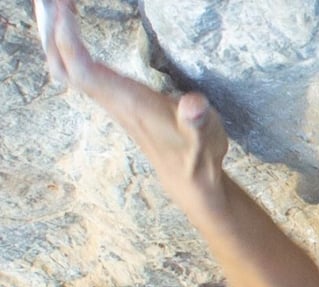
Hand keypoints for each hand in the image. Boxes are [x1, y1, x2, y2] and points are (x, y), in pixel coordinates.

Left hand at [35, 0, 228, 207]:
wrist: (189, 179)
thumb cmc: (197, 153)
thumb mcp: (206, 134)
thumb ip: (197, 119)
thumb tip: (194, 106)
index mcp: (128, 101)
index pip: (82, 67)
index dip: (68, 37)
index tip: (64, 6)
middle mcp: (113, 100)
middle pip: (64, 65)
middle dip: (53, 31)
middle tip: (53, 0)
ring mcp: (112, 101)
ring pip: (66, 69)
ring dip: (56, 39)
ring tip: (59, 9)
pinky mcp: (115, 101)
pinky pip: (78, 71)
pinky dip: (68, 49)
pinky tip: (70, 35)